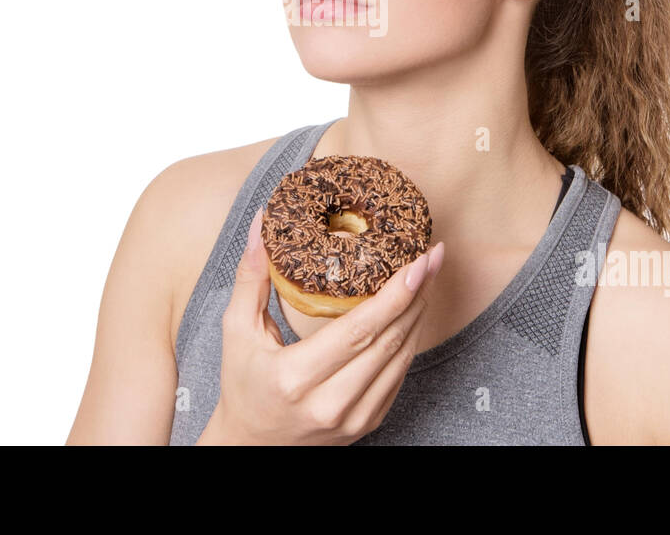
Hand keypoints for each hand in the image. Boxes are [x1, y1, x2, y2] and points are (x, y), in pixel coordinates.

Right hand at [197, 205, 443, 444]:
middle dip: (417, 295)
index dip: (395, 294)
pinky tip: (411, 315)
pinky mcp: (365, 425)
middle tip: (432, 257)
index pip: (359, 330)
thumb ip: (250, 277)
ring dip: (418, 316)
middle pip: (388, 341)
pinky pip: (398, 378)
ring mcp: (351, 419)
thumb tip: (259, 224)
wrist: (248, 445)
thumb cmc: (241, 385)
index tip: (419, 262)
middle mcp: (328, 403)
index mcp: (295, 377)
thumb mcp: (237, 331)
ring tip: (427, 279)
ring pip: (399, 360)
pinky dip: (408, 343)